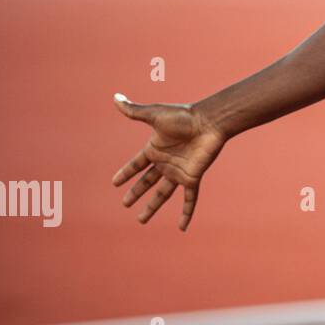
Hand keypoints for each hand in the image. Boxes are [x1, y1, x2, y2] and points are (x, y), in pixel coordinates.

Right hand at [111, 93, 225, 229]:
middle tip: (125, 204)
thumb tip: (115, 97)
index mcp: (155, 148)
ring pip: (163, 194)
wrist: (209, 122)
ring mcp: (178, 171)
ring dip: (152, 207)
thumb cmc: (183, 116)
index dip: (126, 173)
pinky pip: (189, 199)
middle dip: (136, 192)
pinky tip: (183, 227)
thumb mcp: (154, 114)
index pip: (136, 164)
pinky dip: (186, 213)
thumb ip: (134, 110)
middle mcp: (166, 162)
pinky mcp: (192, 177)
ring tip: (141, 220)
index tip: (114, 182)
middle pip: (147, 181)